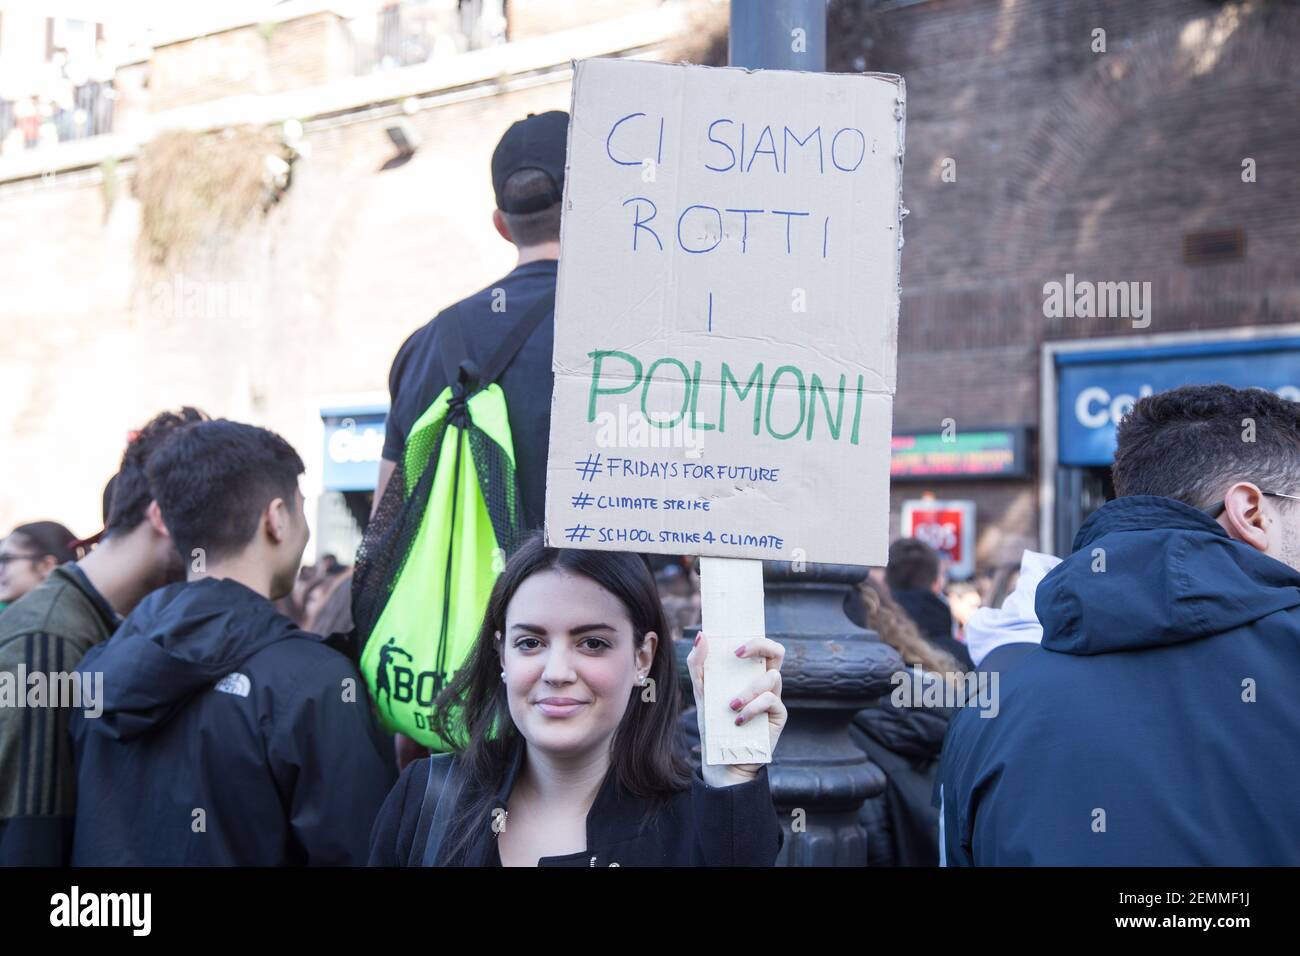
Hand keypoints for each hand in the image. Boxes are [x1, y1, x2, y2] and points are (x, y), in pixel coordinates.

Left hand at [686, 631, 786, 786]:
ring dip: (749, 689)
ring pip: (772, 677)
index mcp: (750, 672)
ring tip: (731, 705)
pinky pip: (771, 700)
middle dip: (760, 645)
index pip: (762, 646)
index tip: (733, 647)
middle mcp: (765, 681)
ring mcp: (774, 697)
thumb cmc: (714, 722)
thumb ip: (698, 664)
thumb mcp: (701, 691)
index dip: (754, 638)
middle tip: (737, 654)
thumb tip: (702, 636)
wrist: (722, 757)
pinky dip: (752, 708)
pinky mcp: (779, 715)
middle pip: (777, 651)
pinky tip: (738, 721)